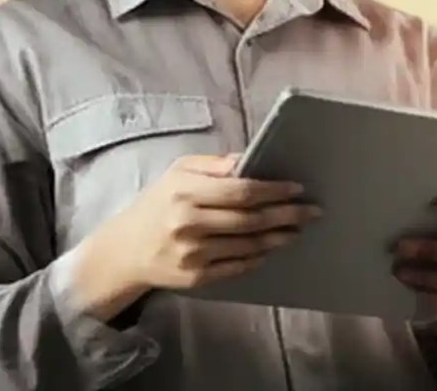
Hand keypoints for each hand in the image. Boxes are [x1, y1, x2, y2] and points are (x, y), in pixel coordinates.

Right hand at [73, 153, 320, 320]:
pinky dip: (260, 256)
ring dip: (279, 237)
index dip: (275, 191)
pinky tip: (273, 247)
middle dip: (287, 214)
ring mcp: (193, 254)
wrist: (124, 251)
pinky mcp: (196, 277)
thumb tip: (250, 159)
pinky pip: (239, 266)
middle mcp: (189, 224)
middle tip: (312, 210)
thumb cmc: (157, 204)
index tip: (298, 188)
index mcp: (186, 193)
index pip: (241, 191)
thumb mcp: (178, 173)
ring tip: (298, 228)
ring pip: (249, 245)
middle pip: (251, 220)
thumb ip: (214, 165)